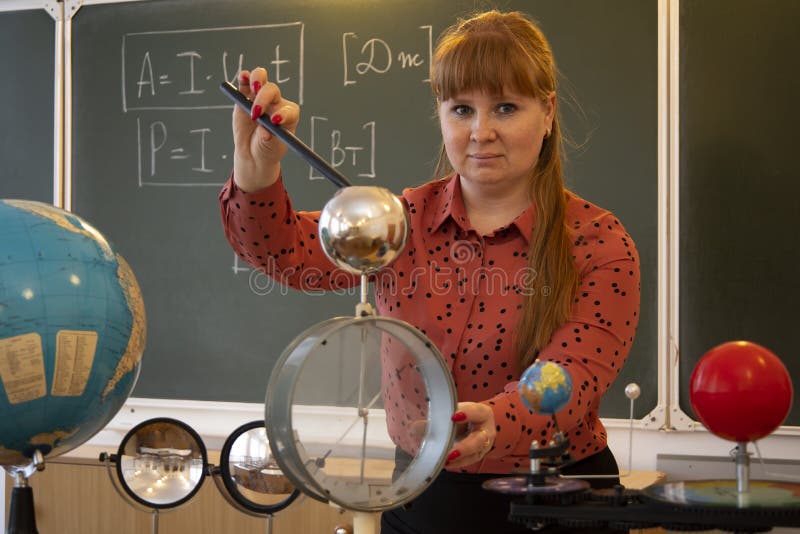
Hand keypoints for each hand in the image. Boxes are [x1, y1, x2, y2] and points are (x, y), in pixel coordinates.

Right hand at [232, 67, 299, 192]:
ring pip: (261, 78)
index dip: (283, 114)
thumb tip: (264, 132)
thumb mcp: (271, 147)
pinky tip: (243, 77)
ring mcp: (260, 97)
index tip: (275, 121)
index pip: (288, 110)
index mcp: (288, 115)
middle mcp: (276, 103)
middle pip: (272, 91)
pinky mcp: (245, 95)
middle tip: (256, 113)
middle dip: (264, 99)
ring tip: (254, 88)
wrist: (253, 152)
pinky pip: (245, 81)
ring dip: (257, 79)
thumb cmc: (268, 149)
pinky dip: (244, 77)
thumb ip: (269, 138)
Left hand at [444, 402, 494, 467]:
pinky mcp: (478, 455)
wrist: (477, 423)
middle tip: (450, 453)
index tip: (453, 417)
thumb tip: (417, 425)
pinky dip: (457, 463)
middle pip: (478, 440)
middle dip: (464, 447)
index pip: (477, 412)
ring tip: (446, 460)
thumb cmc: (466, 415)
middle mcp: (486, 431)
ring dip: (460, 458)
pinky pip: (469, 460)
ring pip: (474, 454)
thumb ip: (443, 415)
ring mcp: (484, 445)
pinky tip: (446, 463)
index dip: (467, 414)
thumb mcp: (458, 410)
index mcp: (483, 414)